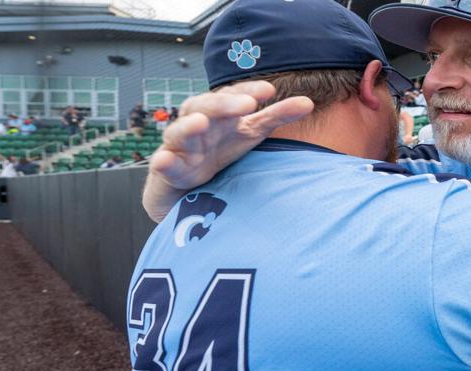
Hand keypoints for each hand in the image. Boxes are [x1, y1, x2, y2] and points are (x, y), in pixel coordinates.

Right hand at [143, 81, 312, 220]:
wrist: (187, 180)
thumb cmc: (221, 147)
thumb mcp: (250, 131)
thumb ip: (275, 116)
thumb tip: (308, 102)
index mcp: (219, 112)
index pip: (232, 95)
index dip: (248, 91)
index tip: (269, 90)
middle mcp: (197, 122)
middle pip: (207, 107)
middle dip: (224, 104)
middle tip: (246, 104)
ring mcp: (181, 144)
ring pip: (180, 130)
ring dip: (188, 125)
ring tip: (201, 122)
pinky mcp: (168, 167)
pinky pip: (162, 162)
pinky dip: (163, 161)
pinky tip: (164, 160)